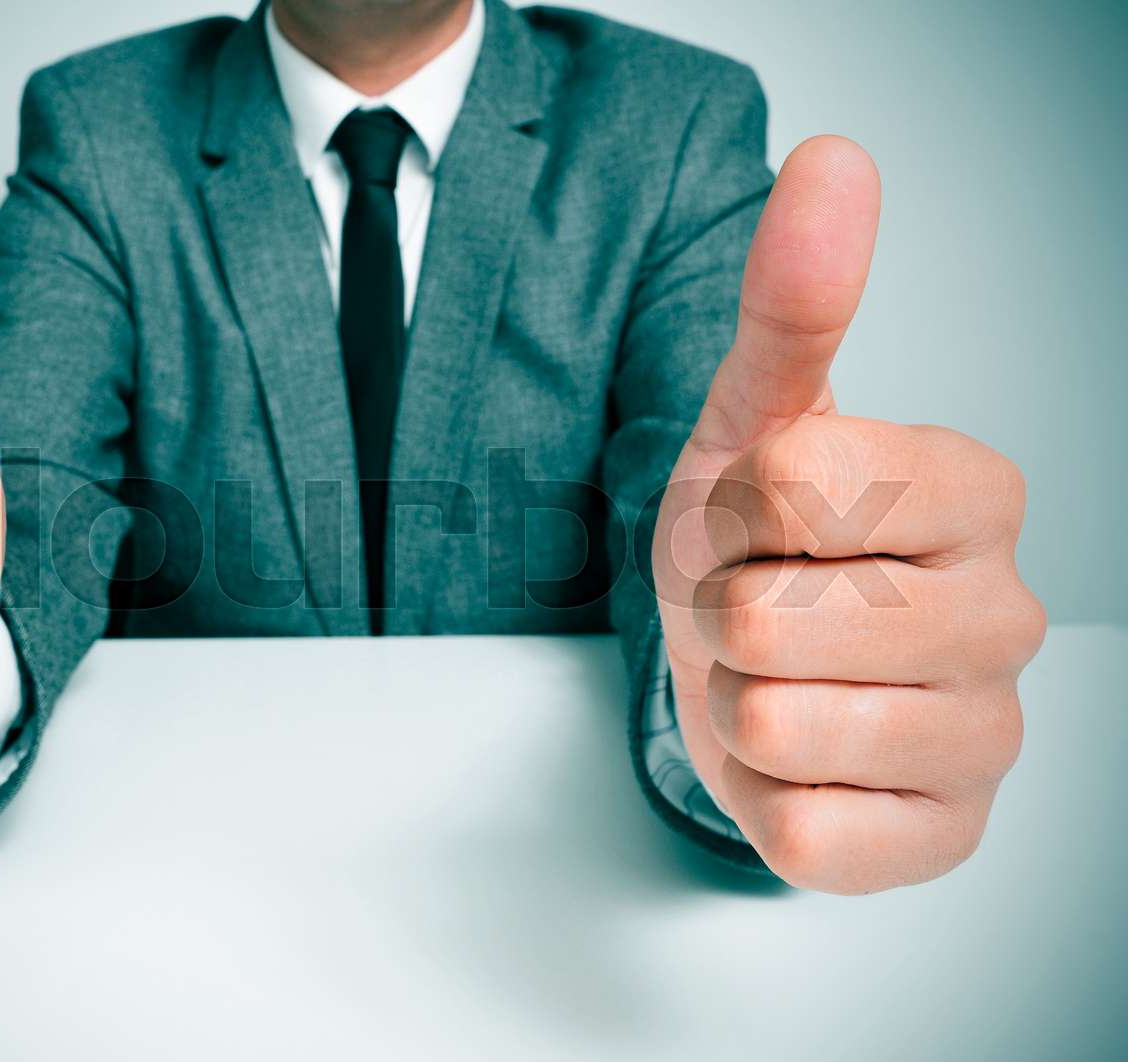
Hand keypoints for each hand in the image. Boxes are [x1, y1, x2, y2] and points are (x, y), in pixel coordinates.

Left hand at [653, 137, 1045, 892]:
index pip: (795, 484)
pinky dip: (761, 793)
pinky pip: (803, 833)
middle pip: (773, 617)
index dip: (730, 507)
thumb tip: (833, 162)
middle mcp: (1006, 613)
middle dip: (723, 611)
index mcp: (978, 490)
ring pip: (778, 721)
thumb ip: (794, 306)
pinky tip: (797, 757)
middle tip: (755, 605)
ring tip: (772, 678)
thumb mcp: (756, 419)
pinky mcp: (941, 837)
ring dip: (735, 702)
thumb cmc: (757, 544)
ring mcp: (986, 737)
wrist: (740, 665)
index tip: (756, 517)